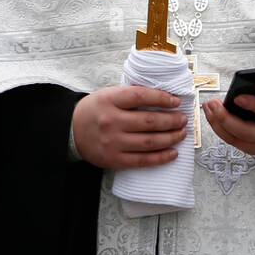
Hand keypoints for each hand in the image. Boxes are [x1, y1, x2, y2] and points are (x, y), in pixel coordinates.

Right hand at [71, 85, 187, 168]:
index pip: (141, 96)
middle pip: (149, 121)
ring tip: (181, 133)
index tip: (176, 101)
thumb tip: (163, 96)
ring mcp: (112, 142)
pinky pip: (142, 160)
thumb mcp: (108, 94)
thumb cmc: (95, 110)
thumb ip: (131, 94)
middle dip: (172, 120)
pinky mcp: (114, 159)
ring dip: (170, 138)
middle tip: (183, 119)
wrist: (71, 131)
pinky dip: (161, 157)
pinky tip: (173, 152)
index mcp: (109, 100)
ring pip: (149, 142)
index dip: (162, 98)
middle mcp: (111, 121)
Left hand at [202, 80, 254, 157]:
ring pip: (237, 140)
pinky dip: (222, 131)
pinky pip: (235, 143)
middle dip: (226, 118)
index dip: (254, 104)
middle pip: (246, 131)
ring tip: (208, 108)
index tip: (238, 97)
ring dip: (219, 125)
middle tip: (213, 104)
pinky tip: (213, 118)